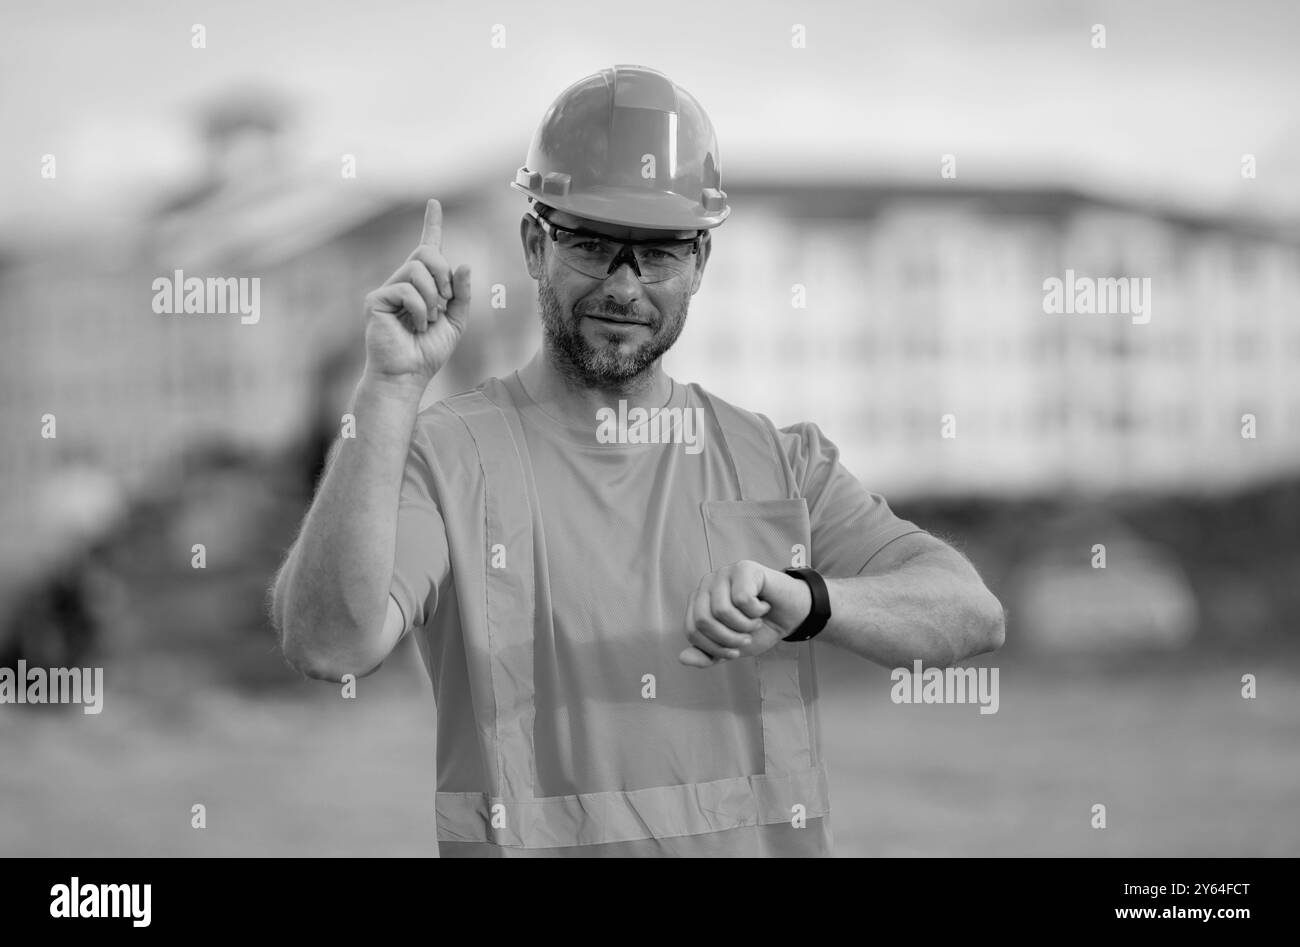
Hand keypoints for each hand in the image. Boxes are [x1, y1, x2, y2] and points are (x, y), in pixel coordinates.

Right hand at [362, 199, 472, 383]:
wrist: (407, 375)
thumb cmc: (428, 352)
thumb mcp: (455, 321)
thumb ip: (461, 294)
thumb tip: (463, 264)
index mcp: (422, 284)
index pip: (428, 247)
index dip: (431, 223)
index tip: (434, 202)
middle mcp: (402, 281)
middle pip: (427, 252)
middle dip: (444, 275)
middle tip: (445, 302)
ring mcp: (387, 289)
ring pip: (418, 269)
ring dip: (432, 298)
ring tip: (426, 320)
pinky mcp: (375, 300)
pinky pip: (406, 289)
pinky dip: (419, 308)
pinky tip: (414, 324)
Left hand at [679, 560, 813, 668]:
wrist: (790, 616)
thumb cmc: (759, 628)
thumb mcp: (731, 648)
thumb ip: (707, 655)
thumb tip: (683, 658)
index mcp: (699, 602)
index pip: (692, 631)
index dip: (713, 648)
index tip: (733, 651)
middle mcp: (707, 584)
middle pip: (703, 620)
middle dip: (729, 638)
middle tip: (746, 637)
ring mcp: (724, 573)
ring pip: (722, 610)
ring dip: (745, 625)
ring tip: (755, 621)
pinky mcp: (744, 568)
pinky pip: (742, 598)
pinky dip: (757, 611)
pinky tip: (763, 606)